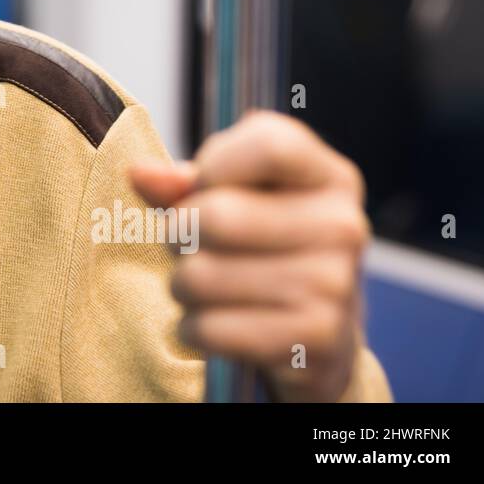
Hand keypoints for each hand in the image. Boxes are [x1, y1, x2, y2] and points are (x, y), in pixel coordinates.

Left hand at [129, 111, 369, 401]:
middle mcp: (343, 225)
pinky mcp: (316, 340)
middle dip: (178, 233)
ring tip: (203, 288)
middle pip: (216, 214)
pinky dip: (194, 329)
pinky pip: (211, 328)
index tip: (203, 187)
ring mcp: (335, 285)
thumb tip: (140, 173)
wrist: (318, 337)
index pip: (268, 143)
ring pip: (201, 276)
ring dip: (182, 286)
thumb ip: (185, 183)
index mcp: (329, 176)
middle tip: (187, 246)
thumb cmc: (261, 250)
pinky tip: (214, 324)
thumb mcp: (230, 200)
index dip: (215, 164)